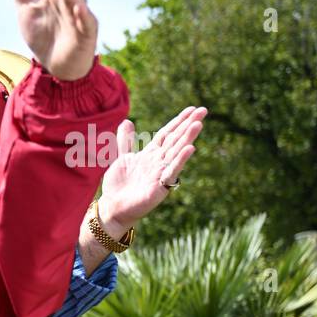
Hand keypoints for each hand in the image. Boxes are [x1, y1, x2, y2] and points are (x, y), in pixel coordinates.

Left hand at [98, 107, 204, 229]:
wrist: (112, 207)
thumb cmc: (119, 185)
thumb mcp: (122, 158)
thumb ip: (126, 141)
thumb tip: (127, 121)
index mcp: (151, 154)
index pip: (167, 134)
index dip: (178, 121)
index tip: (191, 109)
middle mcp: (159, 162)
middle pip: (175, 140)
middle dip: (188, 125)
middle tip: (203, 110)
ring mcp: (160, 174)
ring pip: (176, 153)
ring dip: (187, 138)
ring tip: (198, 124)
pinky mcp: (160, 187)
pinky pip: (172, 171)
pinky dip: (180, 160)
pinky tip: (190, 148)